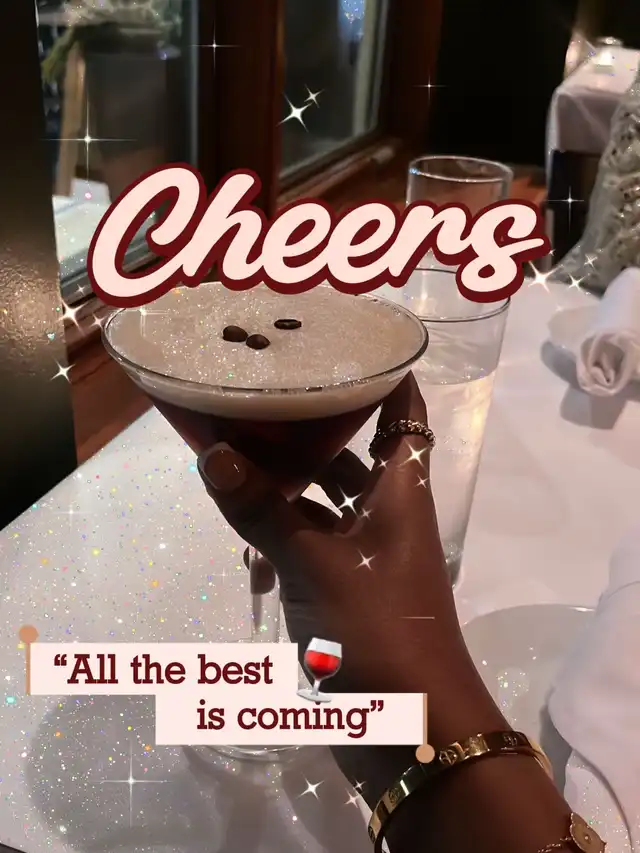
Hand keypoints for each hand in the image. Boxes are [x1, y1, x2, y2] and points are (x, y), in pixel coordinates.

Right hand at [198, 375, 479, 699]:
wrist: (411, 726)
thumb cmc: (376, 628)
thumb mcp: (313, 563)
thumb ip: (261, 509)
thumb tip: (212, 455)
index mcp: (399, 489)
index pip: (402, 410)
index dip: (381, 373)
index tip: (339, 341)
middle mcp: (388, 511)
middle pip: (353, 450)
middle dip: (310, 429)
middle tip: (261, 399)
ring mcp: (368, 551)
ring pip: (325, 501)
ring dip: (286, 490)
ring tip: (238, 466)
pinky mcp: (347, 587)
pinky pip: (311, 546)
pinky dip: (282, 541)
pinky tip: (250, 552)